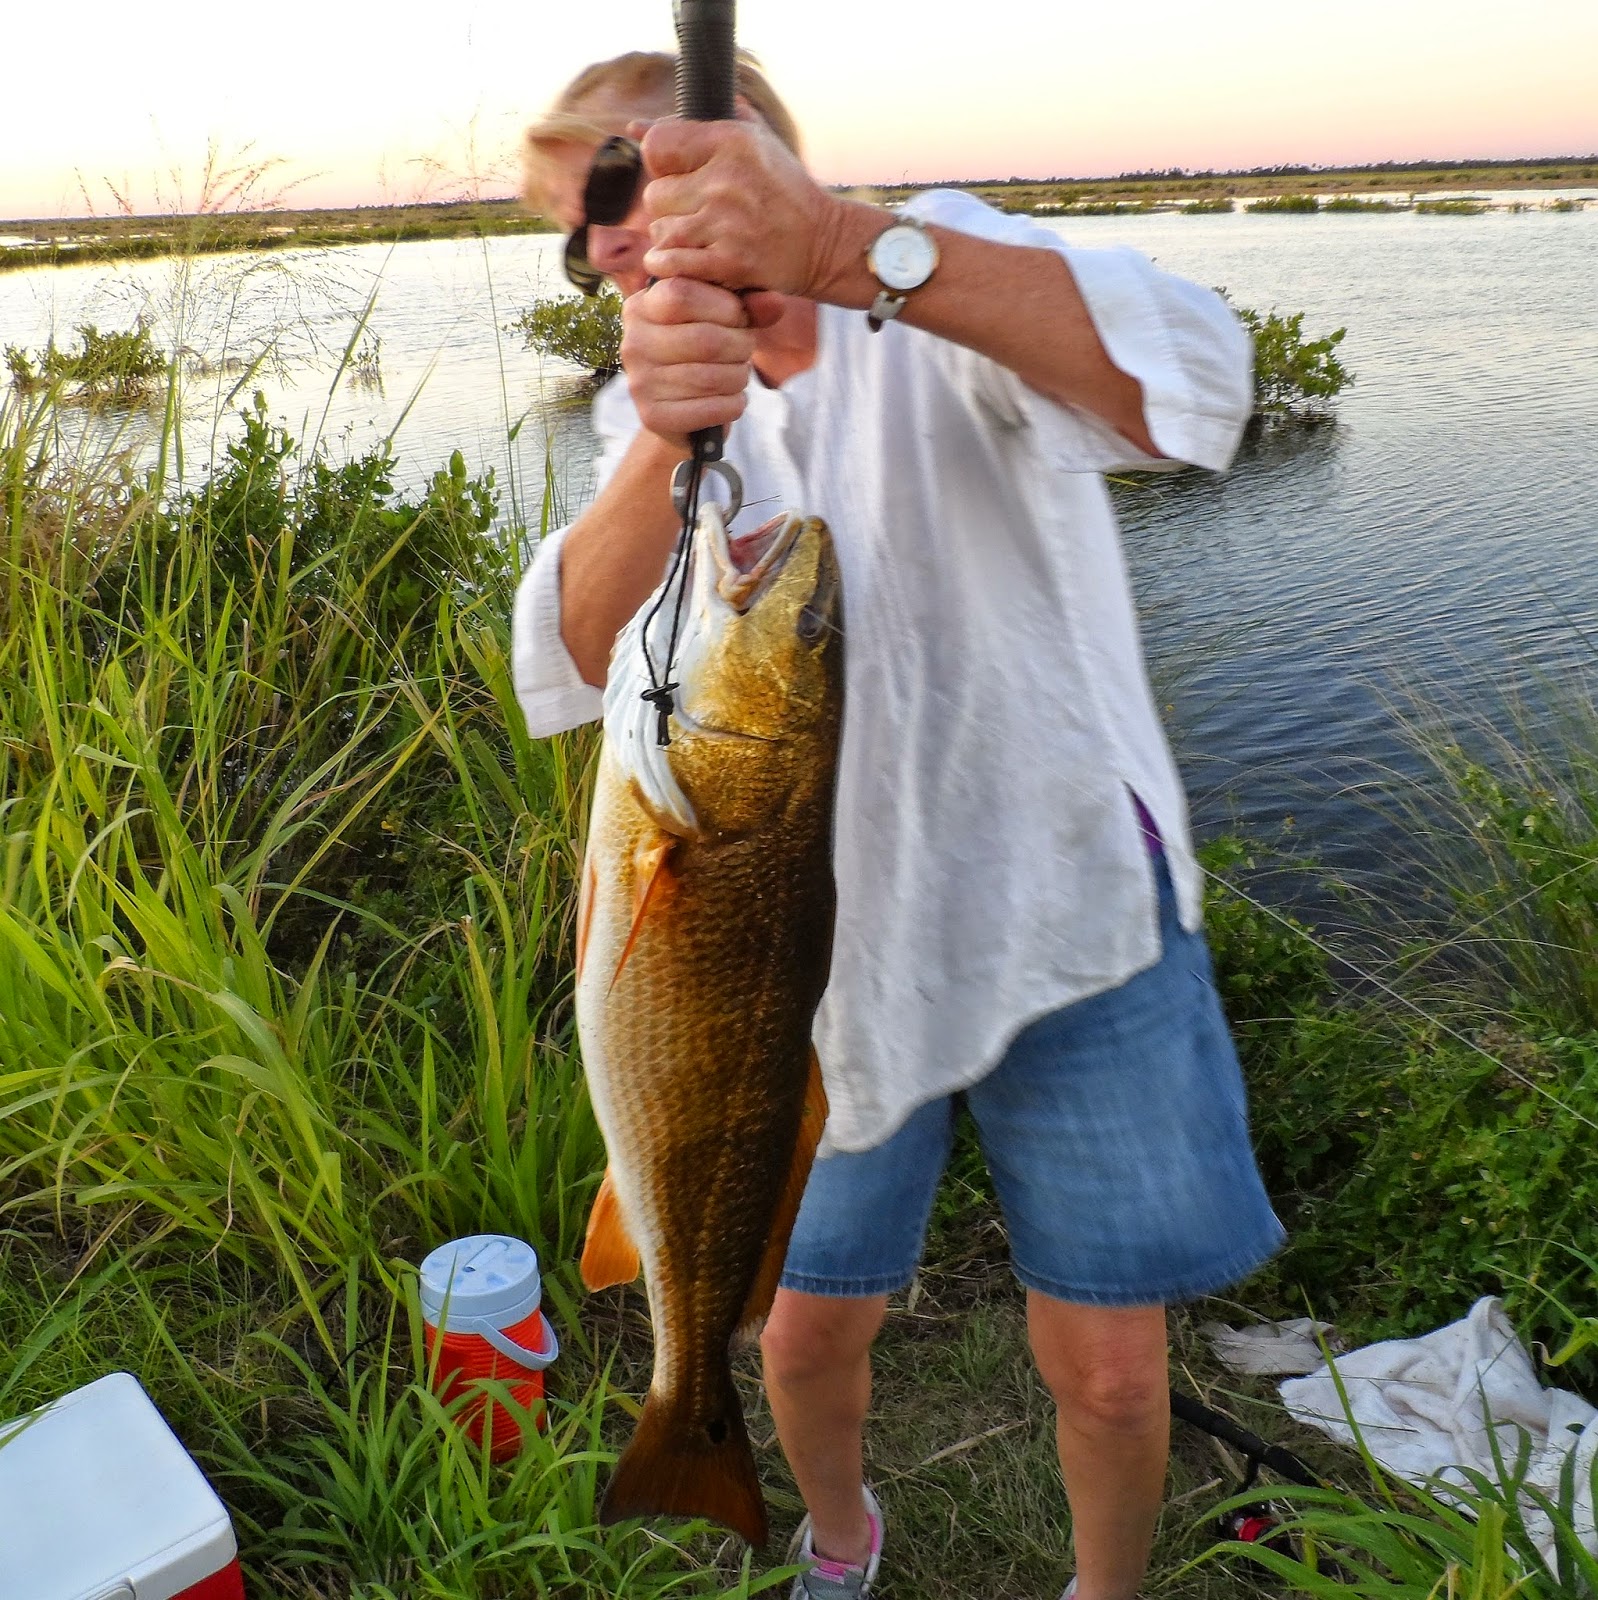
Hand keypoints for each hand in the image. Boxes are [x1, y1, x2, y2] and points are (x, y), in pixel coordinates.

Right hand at [620, 276, 761, 454]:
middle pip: (703, 339)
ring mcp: (639, 382)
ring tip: (739, 375)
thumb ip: (747, 307)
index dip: (723, 306)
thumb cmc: (702, 356)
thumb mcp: (720, 321)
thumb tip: (775, 303)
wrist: (682, 415)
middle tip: (745, 350)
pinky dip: (734, 405)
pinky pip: (710, 409)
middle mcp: (633, 343)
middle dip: (740, 345)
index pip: (681, 294)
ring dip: (739, 377)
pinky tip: (734, 400)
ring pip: (710, 377)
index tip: (738, 317)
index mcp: (642, 307)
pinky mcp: (653, 416)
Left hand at [639, 114, 847, 300]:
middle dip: (671, 208)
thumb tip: (634, 126)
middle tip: (697, 215)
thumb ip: (699, 124)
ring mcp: (726, 223)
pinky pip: (672, 263)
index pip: (657, 146)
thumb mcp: (756, 140)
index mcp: (731, 140)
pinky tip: (692, 261)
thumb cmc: (785, 191)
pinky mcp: (729, 263)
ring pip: (661, 232)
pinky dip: (674, 267)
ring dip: (675, 240)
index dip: (662, 165)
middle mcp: (726, 179)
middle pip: (654, 195)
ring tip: (702, 239)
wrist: (827, 243)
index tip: (681, 178)